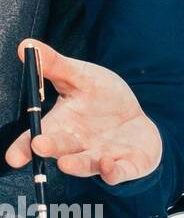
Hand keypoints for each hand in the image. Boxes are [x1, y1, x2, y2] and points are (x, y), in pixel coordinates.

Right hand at [4, 39, 162, 185]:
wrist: (136, 117)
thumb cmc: (103, 98)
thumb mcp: (82, 76)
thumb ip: (56, 65)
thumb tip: (26, 45)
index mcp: (61, 125)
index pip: (35, 138)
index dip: (23, 148)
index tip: (13, 156)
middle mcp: (78, 145)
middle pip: (61, 149)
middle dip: (50, 148)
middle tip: (40, 145)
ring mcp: (101, 157)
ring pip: (86, 164)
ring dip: (77, 166)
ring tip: (66, 165)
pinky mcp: (126, 164)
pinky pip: (119, 171)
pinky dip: (112, 172)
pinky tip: (108, 165)